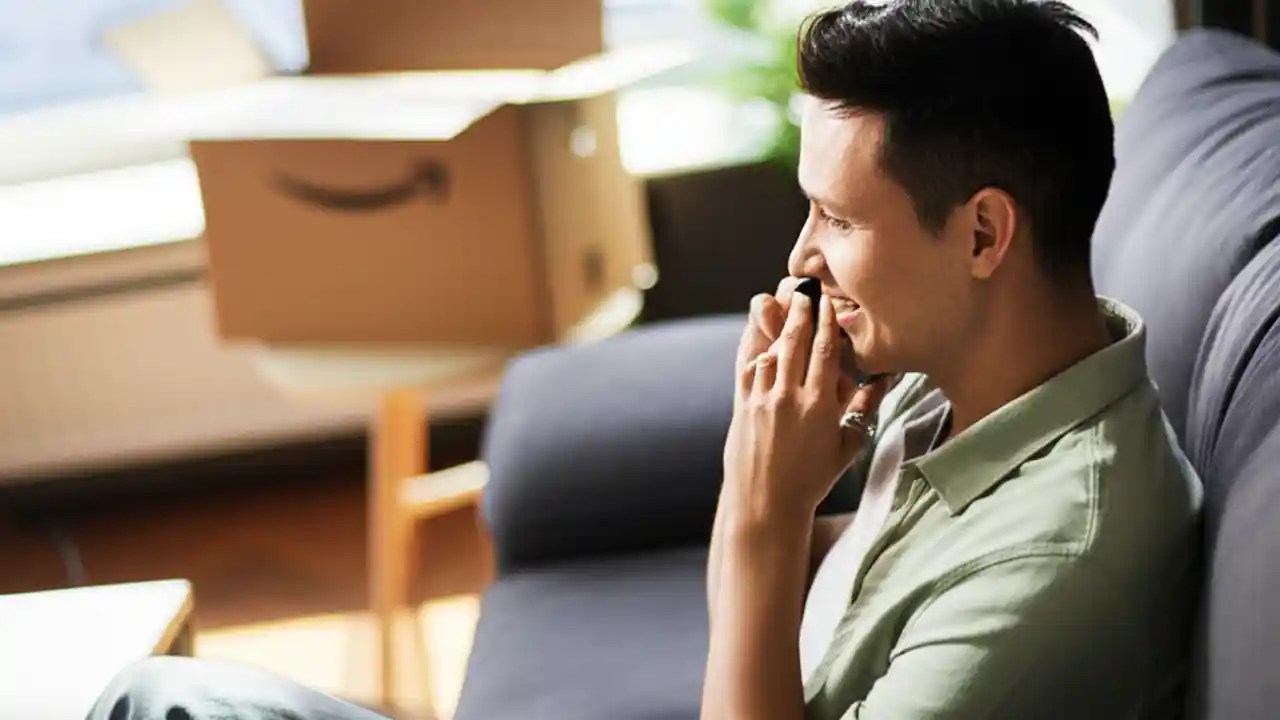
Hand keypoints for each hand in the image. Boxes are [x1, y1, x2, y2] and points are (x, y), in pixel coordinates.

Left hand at [726, 290, 895, 520]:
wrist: (766, 503)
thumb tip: (880, 385)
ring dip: (778, 327)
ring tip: (783, 305)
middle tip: (805, 291)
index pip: (824, 352)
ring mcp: (762, 400)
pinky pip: (747, 368)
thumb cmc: (811, 481)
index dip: (827, 323)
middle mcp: (788, 397)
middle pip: (796, 342)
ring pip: (770, 351)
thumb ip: (862, 413)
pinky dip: (753, 348)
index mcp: (819, 406)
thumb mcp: (845, 449)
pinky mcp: (742, 406)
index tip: (829, 302)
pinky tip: (758, 335)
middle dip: (801, 313)